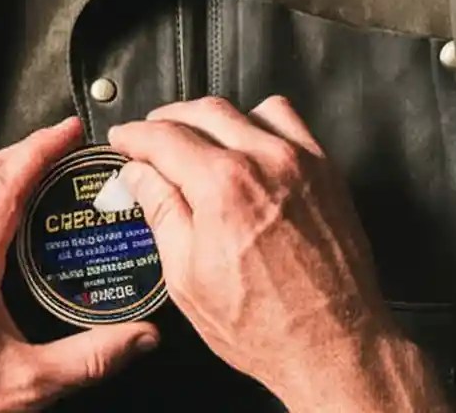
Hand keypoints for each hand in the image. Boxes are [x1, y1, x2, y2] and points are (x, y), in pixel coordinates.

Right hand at [108, 96, 448, 412]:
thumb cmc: (264, 326)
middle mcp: (264, 161)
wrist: (333, 346)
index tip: (122, 140)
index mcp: (222, 186)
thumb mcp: (186, 276)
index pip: (163, 136)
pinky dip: (259, 123)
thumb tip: (138, 175)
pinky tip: (247, 145)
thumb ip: (161, 211)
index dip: (133, 135)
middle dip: (166, 120)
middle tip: (149, 138)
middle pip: (202, 112)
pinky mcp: (326, 171)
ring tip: (195, 141)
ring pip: (245, 109)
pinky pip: (288, 122)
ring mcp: (301, 161)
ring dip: (212, 119)